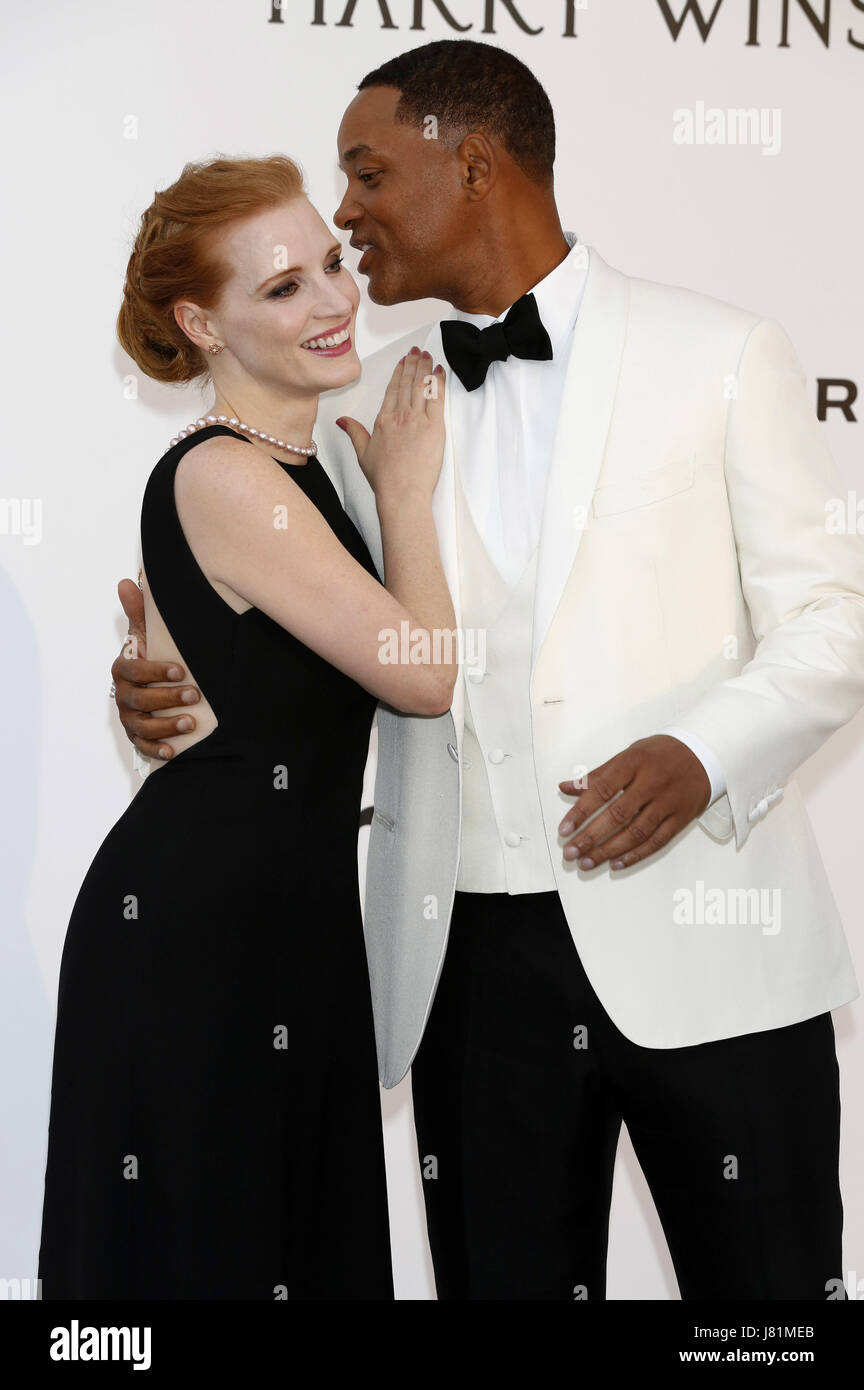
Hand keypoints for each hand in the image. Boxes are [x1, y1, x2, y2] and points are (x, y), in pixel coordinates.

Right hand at [111, 578, 199, 759]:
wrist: (152, 685)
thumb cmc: (153, 656)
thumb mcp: (147, 635)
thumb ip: (140, 612)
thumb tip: (126, 582)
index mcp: (124, 669)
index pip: (135, 672)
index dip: (156, 672)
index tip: (181, 670)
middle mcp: (123, 695)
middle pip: (139, 700)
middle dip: (166, 698)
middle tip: (194, 694)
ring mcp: (129, 717)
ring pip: (142, 725)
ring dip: (166, 725)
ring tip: (191, 722)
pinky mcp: (137, 736)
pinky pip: (142, 745)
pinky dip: (156, 748)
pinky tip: (172, 750)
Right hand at [336, 347, 445, 503]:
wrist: (402, 493)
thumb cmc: (385, 479)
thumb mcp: (363, 454)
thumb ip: (355, 433)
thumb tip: (342, 421)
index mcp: (383, 420)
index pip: (392, 389)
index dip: (398, 373)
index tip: (403, 361)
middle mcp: (400, 415)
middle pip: (407, 383)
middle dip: (413, 364)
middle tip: (417, 351)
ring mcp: (417, 419)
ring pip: (421, 386)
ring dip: (425, 368)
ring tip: (428, 356)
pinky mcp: (434, 426)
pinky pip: (437, 397)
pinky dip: (439, 382)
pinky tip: (440, 371)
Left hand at [557, 734, 711, 870]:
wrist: (704, 751)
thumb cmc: (660, 753)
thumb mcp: (628, 754)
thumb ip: (597, 775)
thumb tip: (566, 788)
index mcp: (634, 762)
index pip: (601, 790)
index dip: (581, 812)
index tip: (564, 829)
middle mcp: (652, 782)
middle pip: (617, 815)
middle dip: (590, 837)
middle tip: (571, 853)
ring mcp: (669, 802)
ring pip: (636, 832)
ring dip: (609, 851)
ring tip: (588, 862)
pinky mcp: (682, 817)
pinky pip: (657, 841)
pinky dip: (636, 854)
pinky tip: (617, 862)